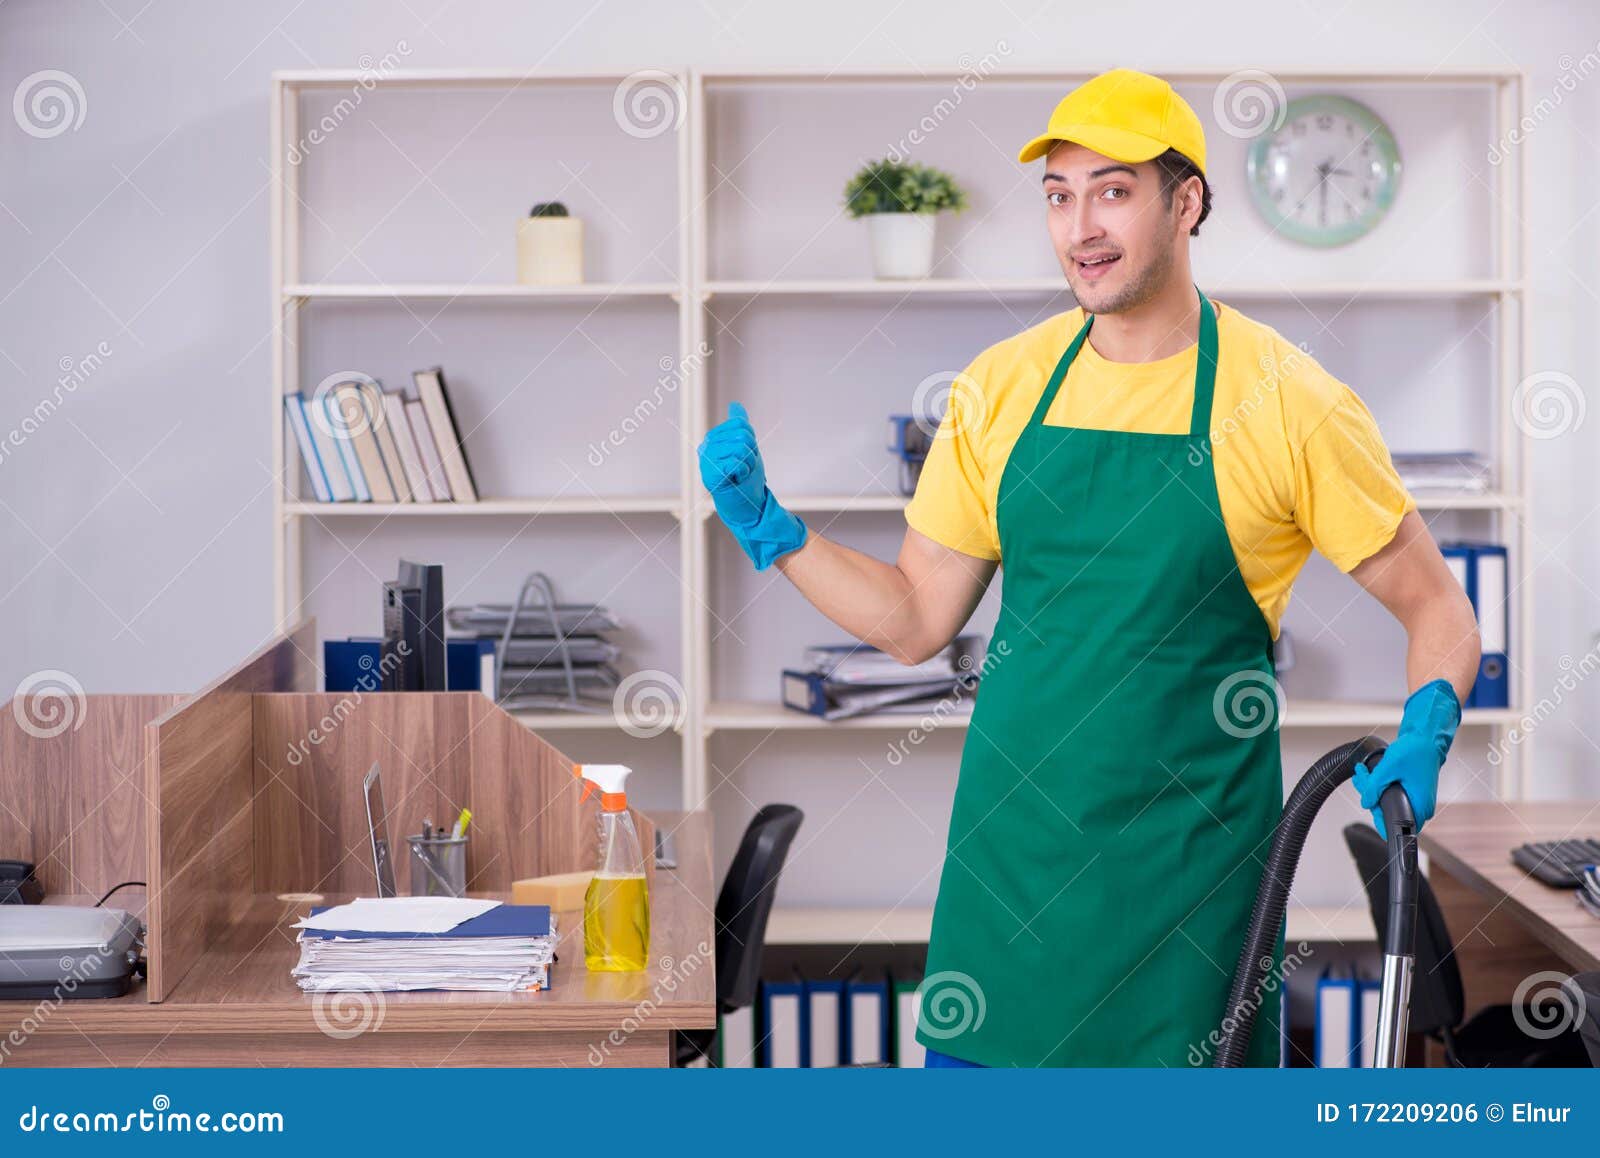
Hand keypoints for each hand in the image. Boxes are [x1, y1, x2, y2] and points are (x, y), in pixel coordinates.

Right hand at [697, 402, 806, 569]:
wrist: (747, 505)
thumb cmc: (746, 477)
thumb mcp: (746, 447)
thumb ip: (739, 426)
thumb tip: (735, 404)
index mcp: (713, 438)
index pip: (742, 426)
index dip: (751, 442)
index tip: (743, 457)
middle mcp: (706, 446)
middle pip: (743, 436)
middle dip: (751, 454)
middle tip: (742, 468)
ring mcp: (706, 460)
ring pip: (741, 448)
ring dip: (748, 464)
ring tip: (739, 474)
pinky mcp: (710, 473)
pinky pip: (737, 462)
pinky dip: (743, 472)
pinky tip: (736, 480)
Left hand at [1352, 678, 1460, 838]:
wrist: (1426, 738)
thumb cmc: (1415, 751)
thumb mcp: (1388, 769)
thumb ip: (1374, 787)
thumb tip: (1365, 802)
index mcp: (1420, 806)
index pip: (1397, 827)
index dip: (1380, 818)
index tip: (1370, 803)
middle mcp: (1421, 807)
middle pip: (1389, 813)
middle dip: (1371, 797)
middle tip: (1362, 779)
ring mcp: (1417, 800)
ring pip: (1388, 803)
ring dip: (1372, 789)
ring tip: (1363, 773)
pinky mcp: (1412, 792)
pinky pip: (1392, 795)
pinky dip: (1380, 786)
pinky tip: (1369, 775)